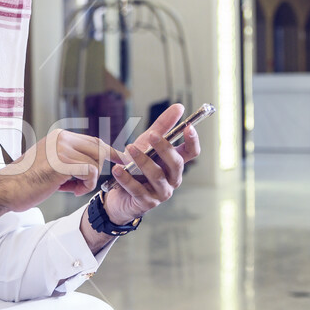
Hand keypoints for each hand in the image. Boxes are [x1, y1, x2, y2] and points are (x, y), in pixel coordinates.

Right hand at [0, 129, 122, 239]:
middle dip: (97, 170)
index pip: (93, 140)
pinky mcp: (62, 163)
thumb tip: (94, 166)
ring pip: (95, 163)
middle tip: (81, 185)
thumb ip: (70, 161)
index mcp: (59, 136)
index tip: (121, 160)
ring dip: (88, 181)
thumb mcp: (51, 165)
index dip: (108, 152)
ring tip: (71, 189)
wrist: (7, 189)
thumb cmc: (26, 182)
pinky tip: (72, 191)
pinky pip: (91, 173)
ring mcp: (61, 149)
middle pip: (98, 150)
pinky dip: (86, 185)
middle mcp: (61, 138)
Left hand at [104, 103, 201, 222]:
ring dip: (143, 161)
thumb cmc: (136, 168)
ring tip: (129, 149)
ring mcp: (161, 192)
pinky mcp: (147, 203)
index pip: (191, 153)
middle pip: (176, 163)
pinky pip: (137, 189)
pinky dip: (126, 179)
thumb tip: (178, 107)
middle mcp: (172, 179)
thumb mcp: (146, 144)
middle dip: (164, 148)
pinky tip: (117, 169)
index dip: (193, 141)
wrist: (118, 195)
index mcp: (175, 164)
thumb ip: (161, 127)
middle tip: (152, 135)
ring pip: (157, 176)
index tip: (188, 127)